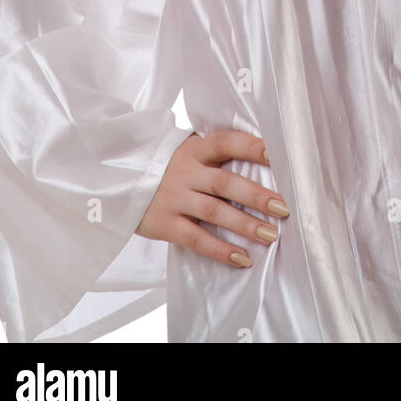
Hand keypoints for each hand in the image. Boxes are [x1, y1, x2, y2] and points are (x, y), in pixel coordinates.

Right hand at [135, 128, 289, 267]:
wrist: (116, 178)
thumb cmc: (167, 164)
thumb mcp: (187, 150)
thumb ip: (216, 155)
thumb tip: (263, 158)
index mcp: (195, 149)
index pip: (227, 142)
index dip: (252, 147)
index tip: (278, 155)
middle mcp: (186, 171)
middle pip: (226, 183)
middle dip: (257, 196)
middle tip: (283, 208)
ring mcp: (174, 198)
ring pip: (214, 212)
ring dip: (245, 225)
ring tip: (270, 235)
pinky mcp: (164, 223)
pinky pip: (196, 238)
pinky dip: (220, 250)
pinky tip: (242, 258)